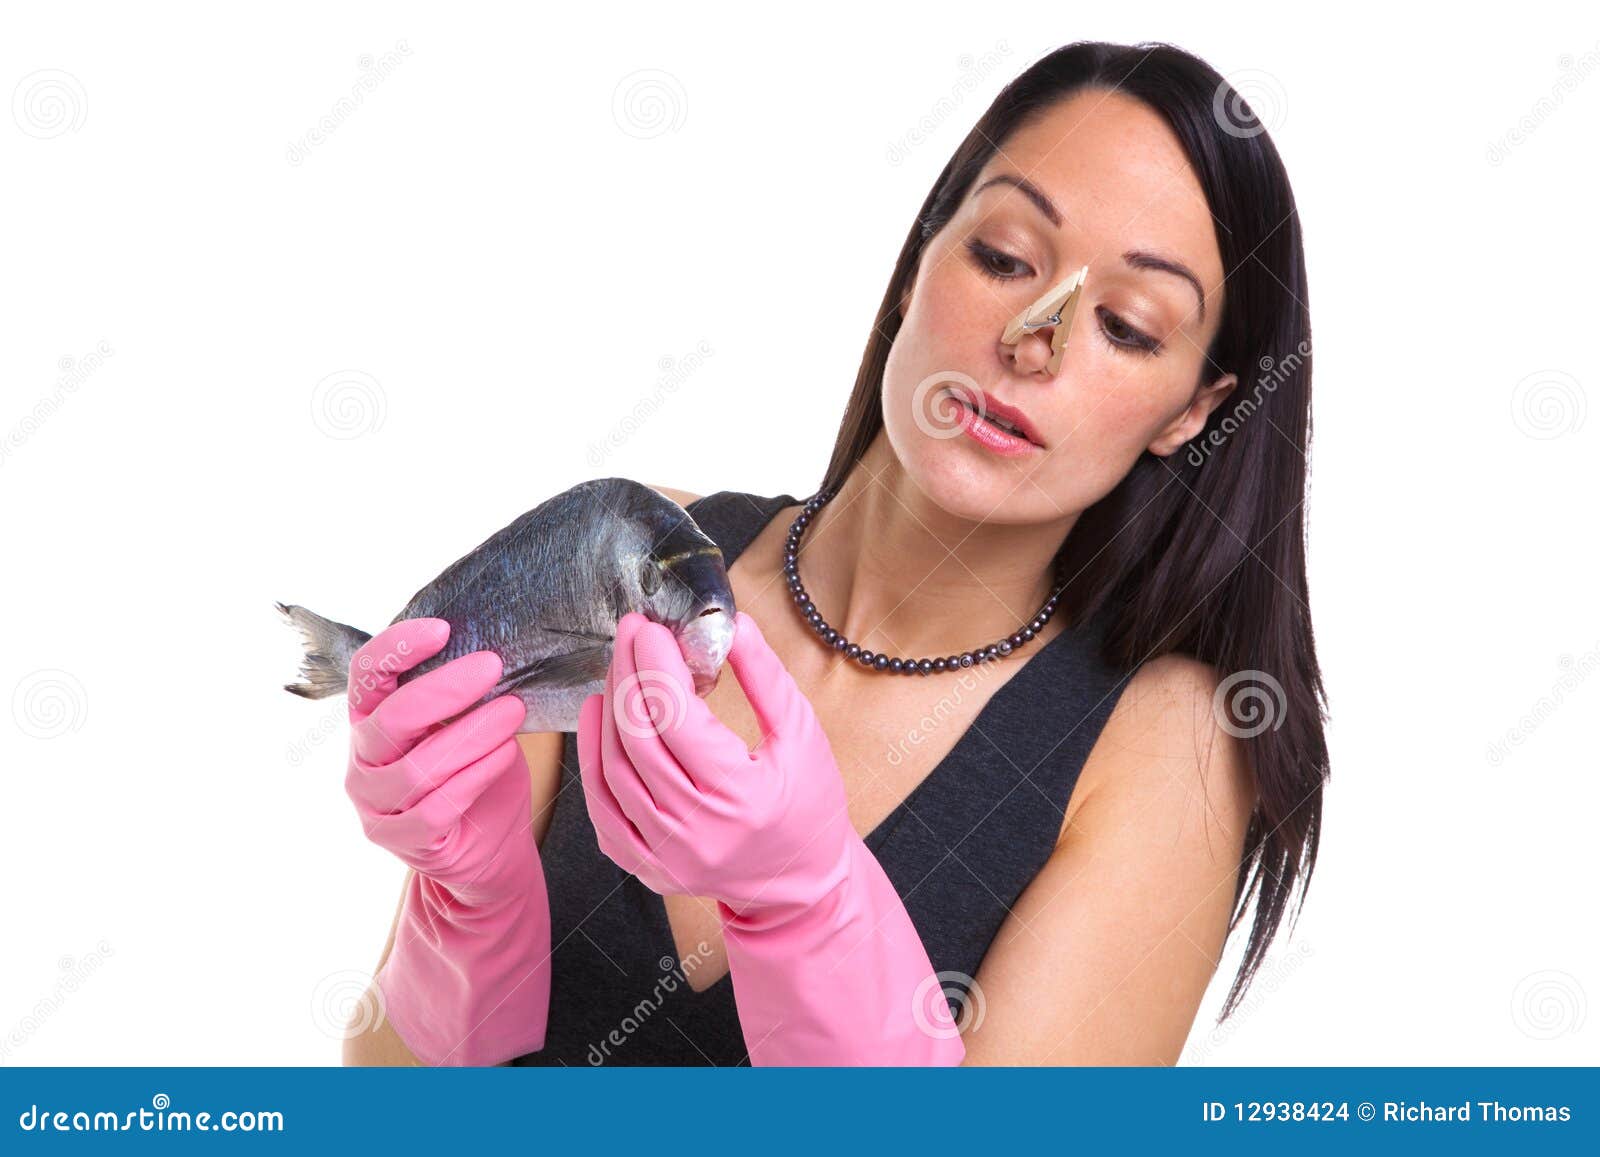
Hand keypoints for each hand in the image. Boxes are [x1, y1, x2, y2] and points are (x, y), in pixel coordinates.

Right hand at [346, 617, 551, 1065]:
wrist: (490, 845)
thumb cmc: (477, 769)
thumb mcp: (467, 721)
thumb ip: (463, 692)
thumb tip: (491, 643)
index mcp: (370, 717)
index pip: (367, 673)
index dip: (398, 647)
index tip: (443, 628)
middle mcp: (362, 759)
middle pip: (393, 717)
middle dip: (446, 688)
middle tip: (492, 666)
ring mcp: (375, 805)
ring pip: (418, 766)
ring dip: (471, 733)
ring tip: (513, 711)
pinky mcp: (400, 842)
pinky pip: (436, 807)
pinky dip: (476, 775)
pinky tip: (504, 755)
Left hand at [577, 610, 855, 923]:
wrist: (800, 884)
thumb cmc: (808, 805)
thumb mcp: (802, 736)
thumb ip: (767, 679)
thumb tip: (734, 626)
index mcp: (742, 797)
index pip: (680, 719)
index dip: (658, 667)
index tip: (651, 628)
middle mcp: (697, 832)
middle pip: (641, 739)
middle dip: (629, 674)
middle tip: (630, 632)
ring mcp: (666, 856)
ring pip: (615, 769)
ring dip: (610, 708)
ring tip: (618, 665)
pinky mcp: (646, 866)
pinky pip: (603, 809)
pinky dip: (594, 758)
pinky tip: (597, 715)